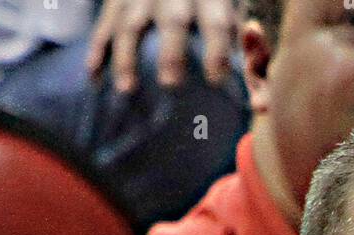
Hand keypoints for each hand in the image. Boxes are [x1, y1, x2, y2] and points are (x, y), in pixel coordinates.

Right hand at [87, 0, 238, 92]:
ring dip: (126, 57)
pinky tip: (93, 77)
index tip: (216, 81)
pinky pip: (104, 26)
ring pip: (130, 24)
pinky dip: (97, 50)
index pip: (217, 23)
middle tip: (171, 85)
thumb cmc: (213, 9)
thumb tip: (260, 106)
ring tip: (126, 90)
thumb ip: (251, 62)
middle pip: (173, 20)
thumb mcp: (235, 21)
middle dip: (171, 52)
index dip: (217, 50)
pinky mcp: (116, 0)